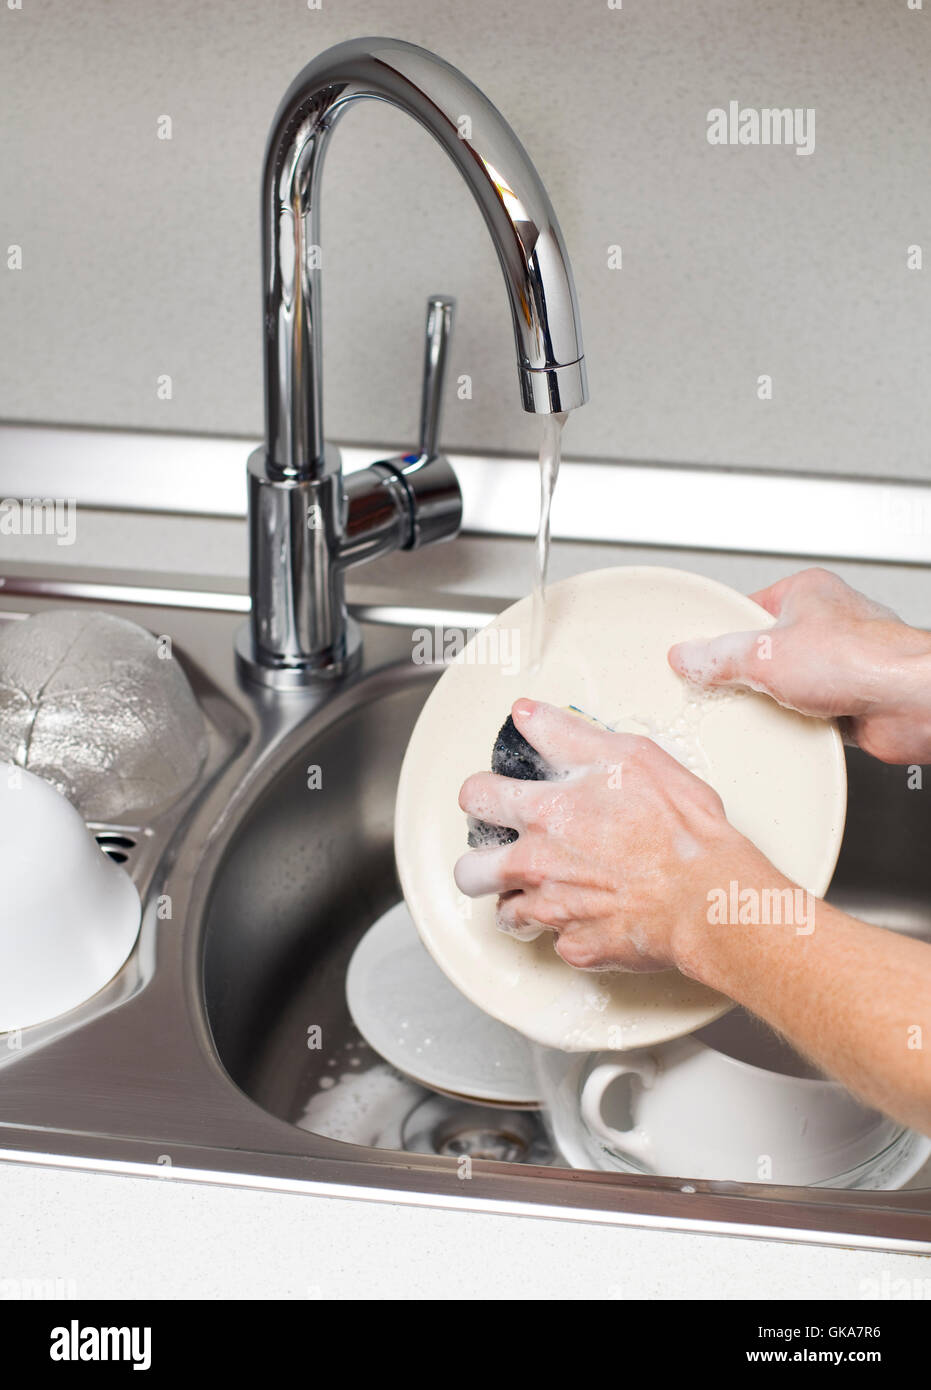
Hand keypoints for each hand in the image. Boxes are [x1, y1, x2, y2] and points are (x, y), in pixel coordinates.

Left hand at [454, 699, 774, 971]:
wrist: (706, 896)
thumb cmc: (679, 828)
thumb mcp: (627, 756)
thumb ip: (566, 734)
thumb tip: (527, 715)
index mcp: (543, 811)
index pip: (475, 797)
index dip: (482, 795)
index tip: (495, 798)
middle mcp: (535, 863)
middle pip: (469, 870)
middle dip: (483, 860)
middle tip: (508, 854)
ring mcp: (552, 910)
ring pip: (504, 912)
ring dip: (517, 900)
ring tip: (544, 889)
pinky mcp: (576, 947)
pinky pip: (554, 941)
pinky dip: (568, 930)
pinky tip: (590, 915)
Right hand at [668, 568, 930, 764]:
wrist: (910, 702)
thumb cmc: (862, 659)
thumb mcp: (765, 655)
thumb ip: (720, 656)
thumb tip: (689, 656)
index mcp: (806, 593)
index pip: (746, 609)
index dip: (720, 633)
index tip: (697, 654)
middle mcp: (825, 624)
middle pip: (763, 650)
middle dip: (745, 673)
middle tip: (724, 686)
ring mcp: (836, 664)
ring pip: (783, 684)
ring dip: (771, 702)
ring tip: (760, 708)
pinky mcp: (845, 700)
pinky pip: (803, 713)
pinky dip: (792, 723)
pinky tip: (786, 727)